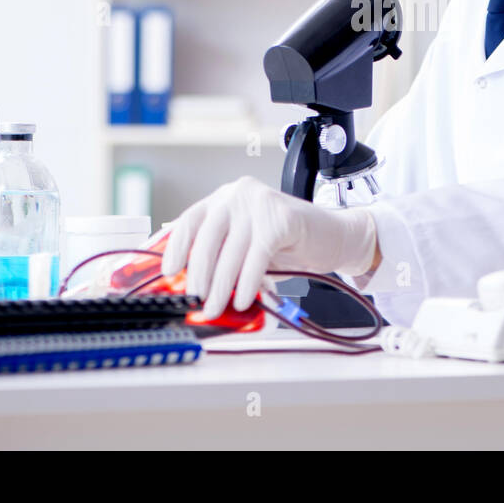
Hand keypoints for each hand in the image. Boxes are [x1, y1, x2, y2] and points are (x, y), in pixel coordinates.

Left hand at [159, 176, 377, 318]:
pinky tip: (244, 299)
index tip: (170, 272)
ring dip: (221, 287)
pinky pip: (256, 258)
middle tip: (196, 301)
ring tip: (215, 307)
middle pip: (207, 239)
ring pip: (231, 252)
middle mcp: (239, 195)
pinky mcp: (281, 219)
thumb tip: (192, 283)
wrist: (333, 235)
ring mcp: (260, 204)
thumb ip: (222, 253)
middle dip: (199, 276)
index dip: (176, 248)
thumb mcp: (247, 243)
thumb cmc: (287, 242)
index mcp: (225, 198)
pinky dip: (247, 283)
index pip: (190, 220)